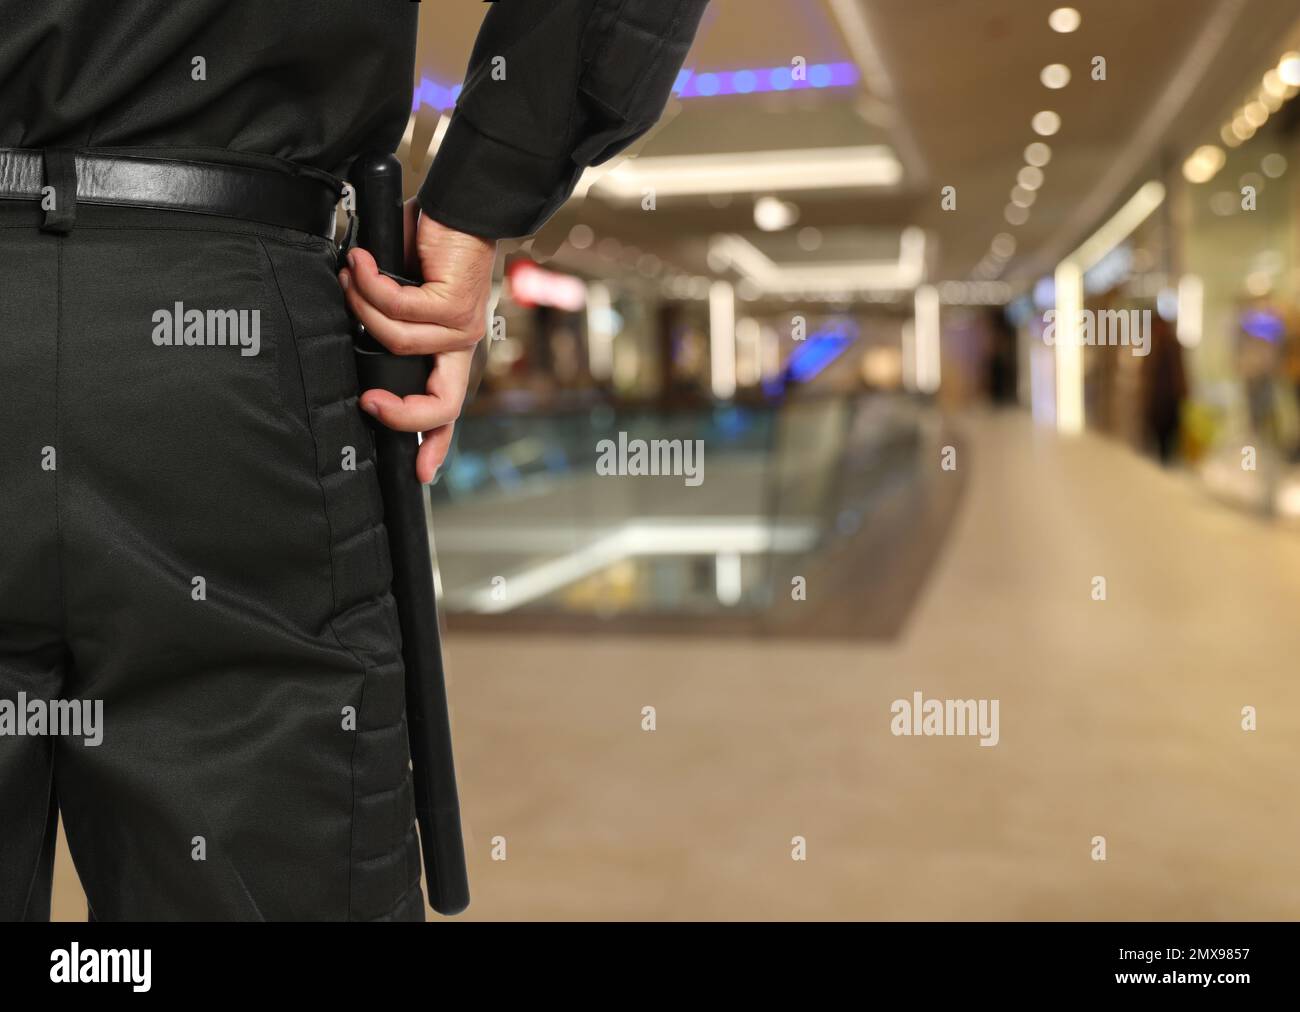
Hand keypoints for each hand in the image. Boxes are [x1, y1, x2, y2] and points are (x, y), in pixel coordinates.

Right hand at [338, 198, 496, 481]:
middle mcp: (462, 343)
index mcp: (450, 349)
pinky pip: (398, 310)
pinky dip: (369, 285)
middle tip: (369, 402)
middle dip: (403, 413)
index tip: (418, 472)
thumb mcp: (403, 294)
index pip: (447, 408)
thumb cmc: (427, 245)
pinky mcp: (455, 303)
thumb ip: (384, 322)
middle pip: (443, 405)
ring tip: (352, 278)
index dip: (434, 442)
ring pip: (398, 343)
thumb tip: (348, 337)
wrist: (458, 205)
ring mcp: (462, 326)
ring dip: (363, 309)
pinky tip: (362, 263)